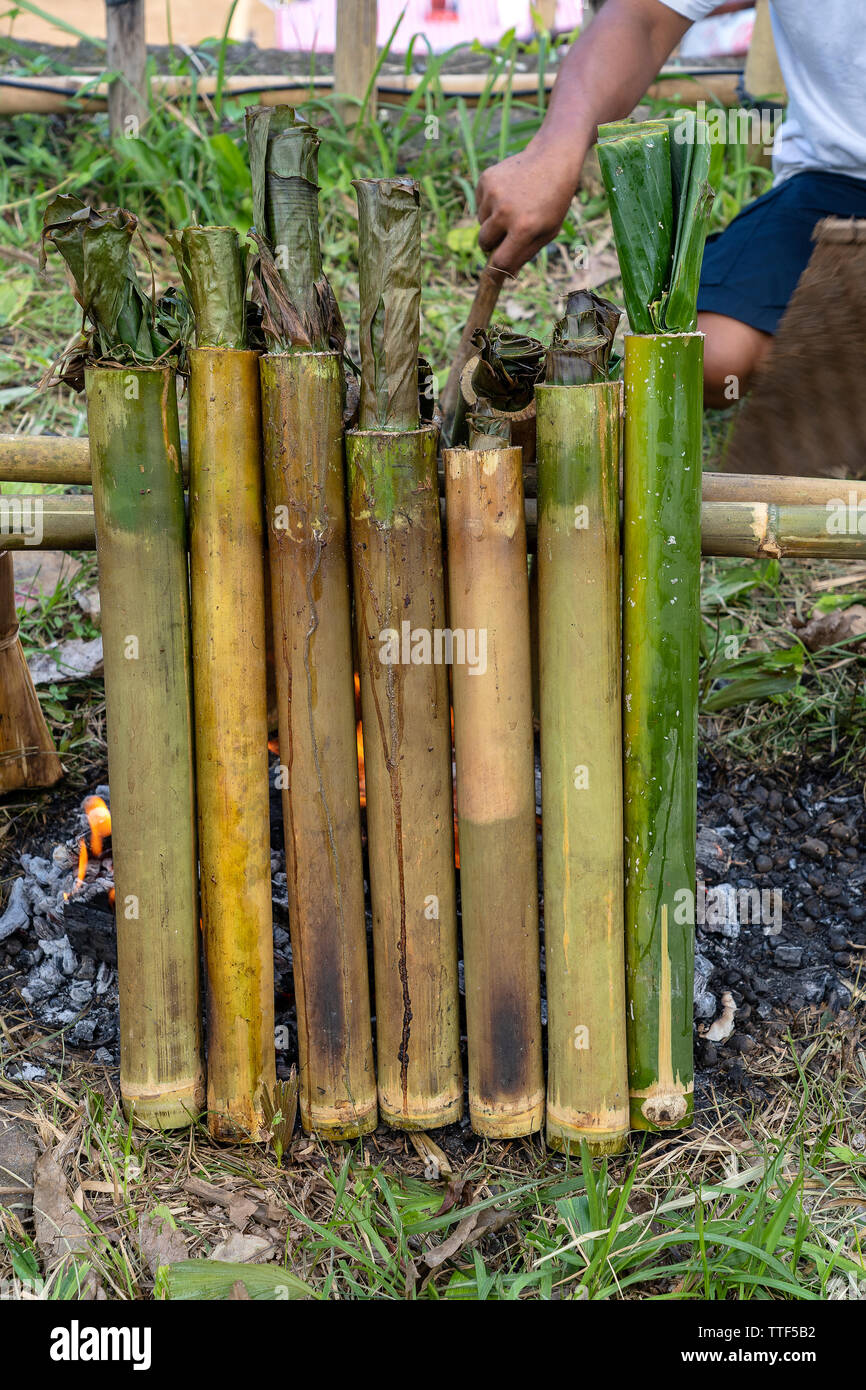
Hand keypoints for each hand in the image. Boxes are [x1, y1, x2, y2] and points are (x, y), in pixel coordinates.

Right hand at [476, 138, 584, 276]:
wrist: (552, 159)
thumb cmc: (553, 200)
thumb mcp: (548, 231)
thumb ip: (525, 254)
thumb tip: (506, 274)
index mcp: (524, 228)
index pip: (499, 261)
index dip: (495, 272)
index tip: (493, 276)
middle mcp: (505, 212)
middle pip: (484, 243)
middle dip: (492, 244)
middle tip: (506, 235)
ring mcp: (493, 194)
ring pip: (481, 223)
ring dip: (492, 221)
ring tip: (513, 207)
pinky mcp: (486, 179)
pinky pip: (480, 204)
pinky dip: (490, 204)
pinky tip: (508, 193)